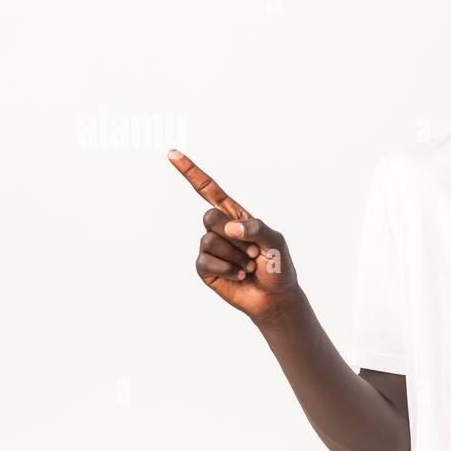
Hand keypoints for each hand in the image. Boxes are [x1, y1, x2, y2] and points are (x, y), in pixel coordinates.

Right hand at [168, 149, 299, 321]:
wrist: (275, 297)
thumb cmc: (278, 266)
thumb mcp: (276, 242)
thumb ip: (257, 228)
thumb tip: (229, 228)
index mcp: (235, 215)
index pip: (209, 190)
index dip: (191, 172)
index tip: (172, 154)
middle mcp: (220, 229)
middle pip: (208, 217)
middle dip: (232, 235)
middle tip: (253, 250)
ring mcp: (211, 248)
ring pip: (208, 241)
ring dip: (235, 256)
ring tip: (248, 265)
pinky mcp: (205, 269)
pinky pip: (206, 262)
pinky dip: (226, 269)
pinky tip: (239, 275)